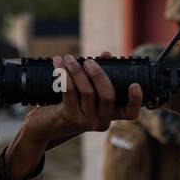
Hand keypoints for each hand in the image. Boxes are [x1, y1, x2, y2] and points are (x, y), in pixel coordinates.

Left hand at [3, 52, 143, 179]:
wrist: (44, 125)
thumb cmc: (68, 105)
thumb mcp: (85, 93)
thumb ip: (99, 75)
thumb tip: (106, 55)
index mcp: (110, 115)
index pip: (130, 113)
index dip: (136, 100)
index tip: (135, 84)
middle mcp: (100, 122)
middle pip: (108, 96)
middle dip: (99, 74)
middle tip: (88, 61)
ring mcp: (85, 122)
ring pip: (87, 91)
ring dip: (77, 70)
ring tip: (68, 58)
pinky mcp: (69, 117)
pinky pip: (69, 91)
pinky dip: (64, 75)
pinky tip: (58, 64)